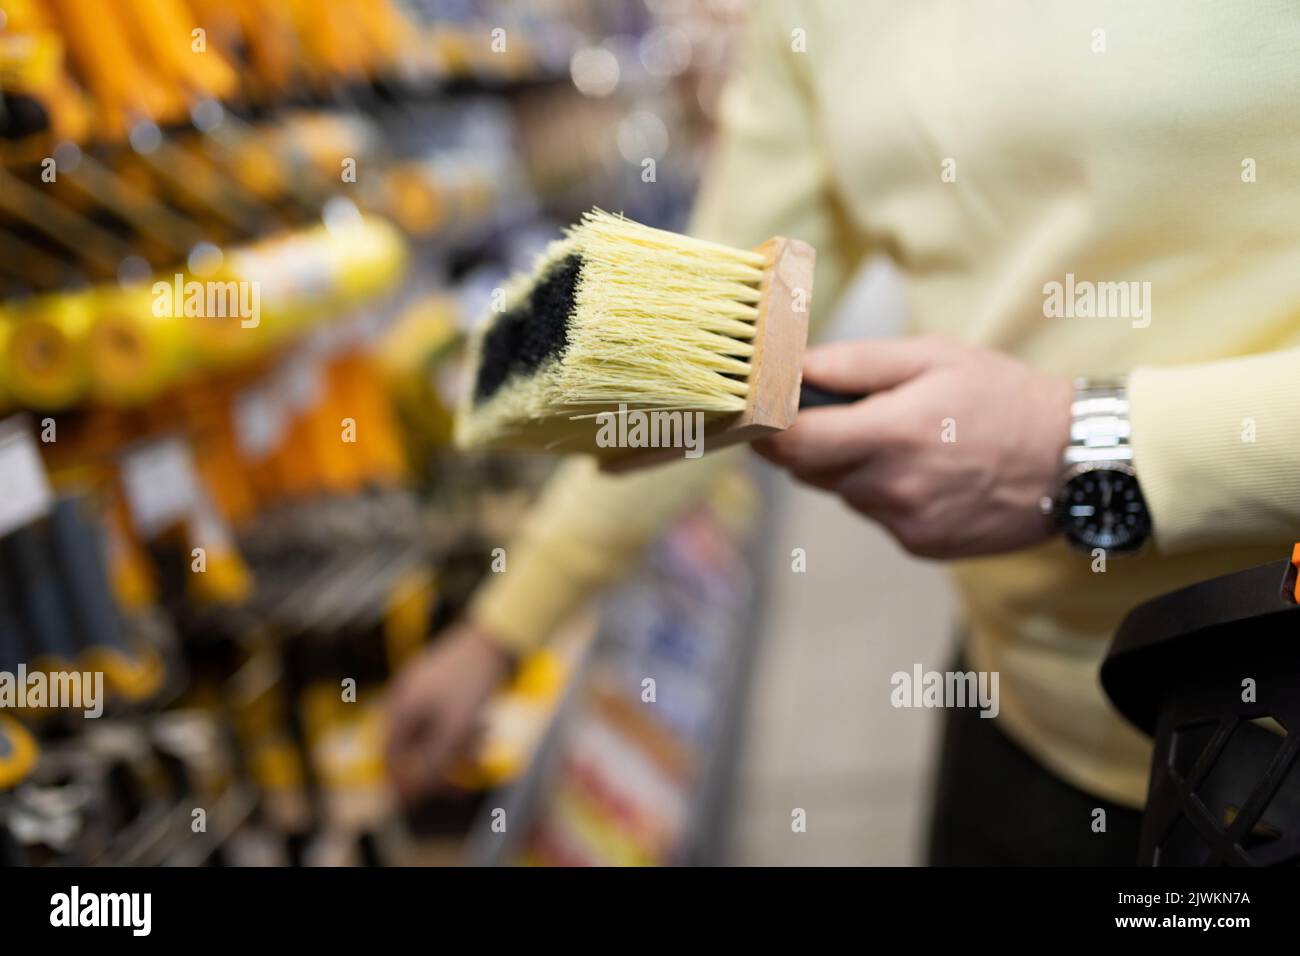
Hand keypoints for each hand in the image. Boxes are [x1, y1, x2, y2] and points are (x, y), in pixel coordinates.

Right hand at [385, 621, 514, 803]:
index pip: (389, 757)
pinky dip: (464, 730)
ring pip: (436, 733)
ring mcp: (426, 689)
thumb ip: (432, 766)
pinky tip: (486, 728)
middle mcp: (408, 697)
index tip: (421, 803)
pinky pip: (449, 718)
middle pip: (414, 747)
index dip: (403, 783)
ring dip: (458, 748)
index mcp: (401, 708)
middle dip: (440, 766)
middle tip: (464, 780)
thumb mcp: (454, 731)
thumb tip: (409, 796)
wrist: (499, 636)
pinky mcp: (447, 684)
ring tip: (484, 745)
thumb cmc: (474, 680)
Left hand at [753, 336, 1071, 558]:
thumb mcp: (932, 357)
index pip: (792, 445)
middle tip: (847, 415)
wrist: (1072, 460)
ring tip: (909, 440)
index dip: (766, 430)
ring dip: (855, 468)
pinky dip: (886, 493)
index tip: (759, 414)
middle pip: (810, 471)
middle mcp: (892, 486)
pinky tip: (928, 472)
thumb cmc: (1002, 397)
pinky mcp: (920, 544)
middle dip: (813, 443)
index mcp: (891, 433)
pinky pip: (878, 515)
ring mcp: (906, 522)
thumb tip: (794, 368)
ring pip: (845, 493)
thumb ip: (856, 364)